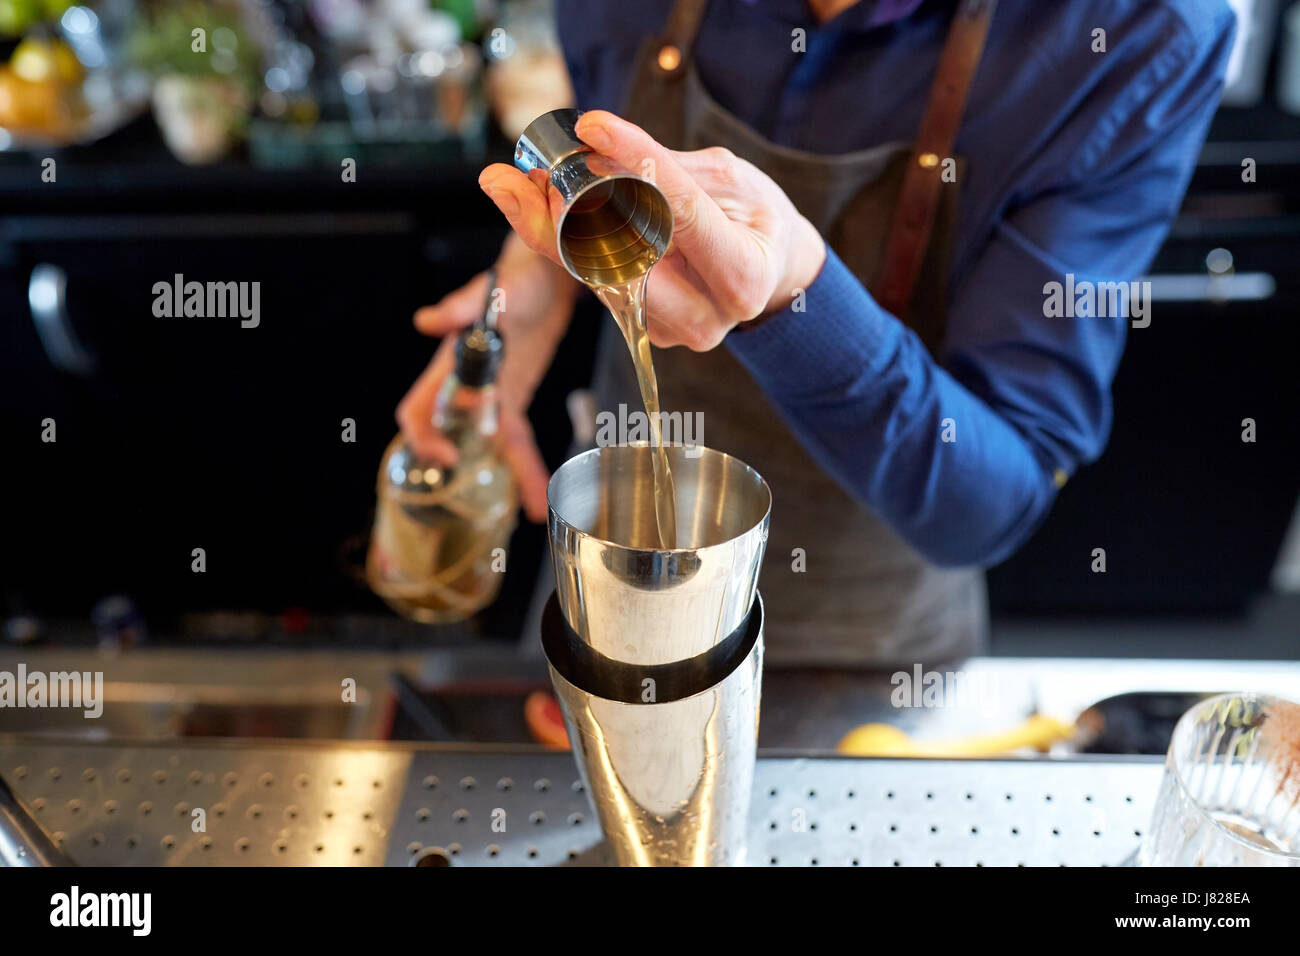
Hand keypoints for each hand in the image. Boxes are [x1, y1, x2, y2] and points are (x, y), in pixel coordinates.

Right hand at [396, 233, 577, 521]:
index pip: (420, 408)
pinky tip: (540, 492)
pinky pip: (517, 438)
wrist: (548, 275)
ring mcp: (490, 395)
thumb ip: (460, 308)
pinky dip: (528, 465)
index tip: (445, 455)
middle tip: (483, 498)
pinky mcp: (514, 398)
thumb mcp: (491, 291)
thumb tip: (425, 321)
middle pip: (455, 436)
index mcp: (450, 364)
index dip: (424, 436)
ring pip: (491, 445)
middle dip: (466, 468)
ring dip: (509, 476)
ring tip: (532, 510)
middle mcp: (465, 385)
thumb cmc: (513, 277)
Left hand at [477, 110, 826, 350]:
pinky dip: (561, 245)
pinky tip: (531, 207)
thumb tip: (595, 148)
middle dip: (564, 219)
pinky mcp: (644, 329)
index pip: (681, 213)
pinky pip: (595, 284)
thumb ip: (668, 167)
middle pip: (623, 265)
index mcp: (744, 277)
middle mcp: (707, 317)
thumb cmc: (755, 218)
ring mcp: (672, 331)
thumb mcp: (731, 179)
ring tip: (508, 185)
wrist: (769, 270)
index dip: (635, 165)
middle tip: (517, 177)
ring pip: (597, 280)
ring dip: (546, 232)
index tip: (592, 126)